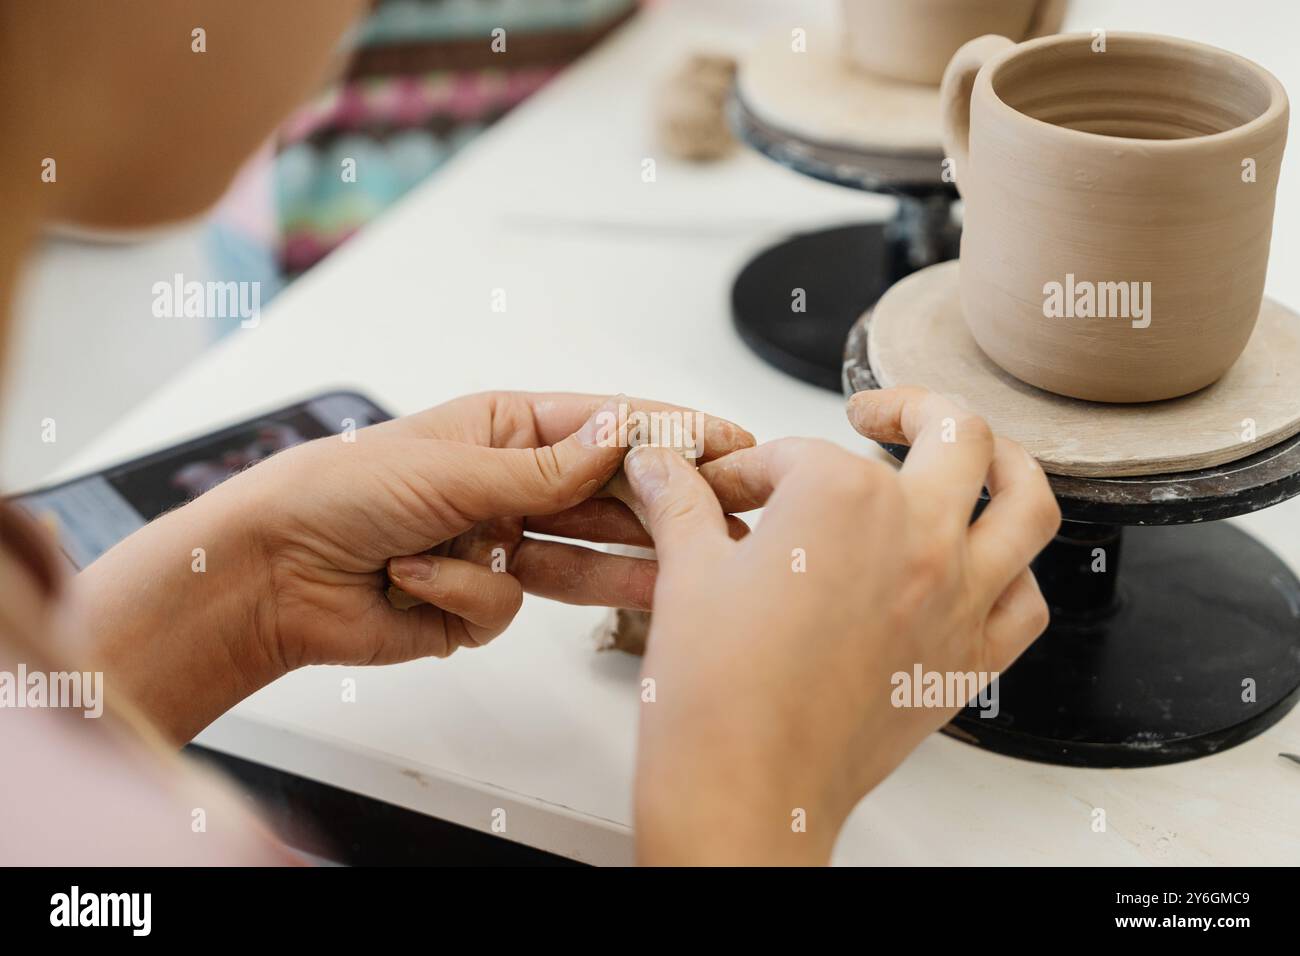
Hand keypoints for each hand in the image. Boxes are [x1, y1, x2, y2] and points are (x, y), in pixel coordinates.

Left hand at [75, 392, 754, 741]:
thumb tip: (624, 433)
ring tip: (682, 574)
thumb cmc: (341, 491)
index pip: (606, 427)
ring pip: (579, 558)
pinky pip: (508, 607)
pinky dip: (464, 596)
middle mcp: (510, 485)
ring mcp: (498, 545)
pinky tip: (417, 580)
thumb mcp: (451, 467)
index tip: (732, 441)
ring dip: (610, 565)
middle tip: (723, 516)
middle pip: (607, 496)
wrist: (269, 574)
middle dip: (659, 508)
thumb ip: (547, 467)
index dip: (672, 435)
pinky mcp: (475, 603)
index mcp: (505, 429)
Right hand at [629, 387, 1059, 864]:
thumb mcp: (685, 574)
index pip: (795, 453)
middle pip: (951, 432)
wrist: (744, 792)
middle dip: (906, 406)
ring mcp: (957, 596)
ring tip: (978, 452)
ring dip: (1005, 462)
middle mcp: (916, 534)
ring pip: (1027, 500)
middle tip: (874, 410)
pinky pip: (1027, 600)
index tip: (726, 490)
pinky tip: (984, 565)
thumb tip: (658, 463)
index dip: (751, 469)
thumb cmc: (713, 696)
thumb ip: (680, 500)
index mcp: (840, 498)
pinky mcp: (971, 659)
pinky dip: (1015, 572)